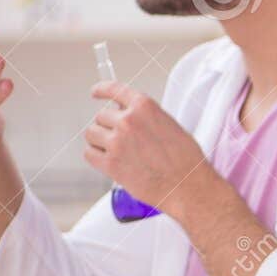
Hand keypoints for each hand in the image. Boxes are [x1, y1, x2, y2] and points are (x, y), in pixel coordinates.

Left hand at [84, 80, 210, 217]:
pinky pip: (89, 154)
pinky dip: (96, 157)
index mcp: (145, 107)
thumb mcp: (170, 125)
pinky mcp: (110, 163)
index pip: (114, 90)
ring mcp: (117, 142)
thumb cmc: (185, 159)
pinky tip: (110, 161)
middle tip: (121, 139)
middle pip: (101, 116)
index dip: (102, 90)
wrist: (187, 185)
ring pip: (91, 134)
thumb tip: (128, 116)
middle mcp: (128, 121)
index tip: (95, 92)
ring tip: (116, 151)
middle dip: (108, 126)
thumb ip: (146, 117)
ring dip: (99, 141)